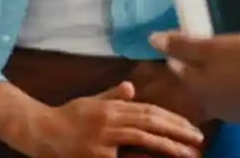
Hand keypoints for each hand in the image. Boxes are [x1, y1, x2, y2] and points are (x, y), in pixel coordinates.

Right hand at [29, 81, 204, 157]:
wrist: (40, 132)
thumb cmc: (66, 118)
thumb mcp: (90, 103)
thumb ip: (112, 96)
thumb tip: (131, 88)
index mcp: (111, 107)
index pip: (149, 110)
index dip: (172, 118)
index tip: (191, 127)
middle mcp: (110, 120)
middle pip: (150, 122)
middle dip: (178, 130)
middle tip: (199, 139)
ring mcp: (104, 139)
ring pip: (143, 137)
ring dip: (169, 144)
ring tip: (190, 152)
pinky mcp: (98, 156)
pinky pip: (127, 157)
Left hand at [149, 31, 239, 122]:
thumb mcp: (215, 47)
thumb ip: (184, 44)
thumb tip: (151, 39)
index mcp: (195, 85)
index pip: (178, 64)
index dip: (182, 47)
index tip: (191, 35)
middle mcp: (206, 102)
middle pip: (196, 76)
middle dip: (200, 60)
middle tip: (214, 42)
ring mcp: (227, 110)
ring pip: (214, 84)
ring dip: (218, 69)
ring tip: (233, 52)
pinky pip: (231, 91)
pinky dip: (234, 79)